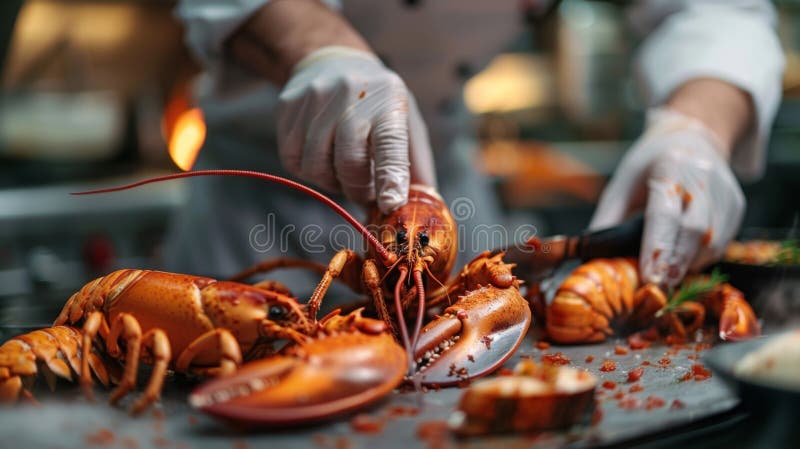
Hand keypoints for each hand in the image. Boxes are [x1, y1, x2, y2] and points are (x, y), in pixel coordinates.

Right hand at [277, 46, 433, 212]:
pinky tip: (323, 158)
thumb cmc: (378, 103)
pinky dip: (310, 171)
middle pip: (349, 162)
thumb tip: (417, 209)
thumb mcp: (406, 122)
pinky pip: (293, 160)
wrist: (333, 60)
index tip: (391, 205)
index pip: (390, 144)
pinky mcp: (288, 107)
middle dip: (358, 189)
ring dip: (332, 182)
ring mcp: (315, 99)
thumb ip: (414, 166)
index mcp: (388, 101)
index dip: (389, 178)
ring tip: (343, 170)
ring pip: (316, 167)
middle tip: (365, 190)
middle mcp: (350, 96)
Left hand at [590, 108, 744, 286]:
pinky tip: (684, 263)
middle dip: (676, 263)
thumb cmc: (648, 167)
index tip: (649, 277)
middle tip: (658, 289)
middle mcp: (703, 176)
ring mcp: (725, 190)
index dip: (658, 248)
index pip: (665, 213)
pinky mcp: (736, 204)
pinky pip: (723, 240)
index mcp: (669, 166)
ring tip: (668, 278)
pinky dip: (702, 258)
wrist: (690, 139)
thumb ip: (608, 219)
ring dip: (690, 264)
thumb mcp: (622, 184)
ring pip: (714, 239)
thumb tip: (590, 258)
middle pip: (695, 229)